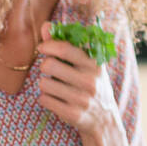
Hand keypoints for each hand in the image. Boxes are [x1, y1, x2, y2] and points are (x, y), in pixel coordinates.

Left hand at [37, 22, 119, 139]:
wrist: (104, 119)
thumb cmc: (91, 85)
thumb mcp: (85, 64)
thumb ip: (64, 44)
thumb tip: (45, 26)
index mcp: (94, 64)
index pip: (65, 48)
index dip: (48, 45)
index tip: (42, 48)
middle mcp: (89, 81)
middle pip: (49, 65)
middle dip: (45, 66)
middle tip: (50, 70)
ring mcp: (81, 99)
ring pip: (44, 84)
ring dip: (45, 85)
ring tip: (55, 87)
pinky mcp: (72, 114)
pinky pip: (44, 100)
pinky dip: (46, 99)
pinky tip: (56, 100)